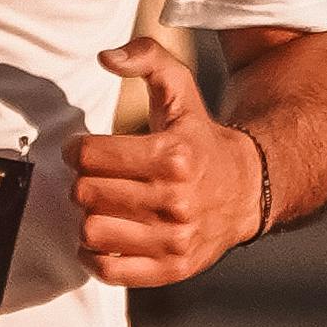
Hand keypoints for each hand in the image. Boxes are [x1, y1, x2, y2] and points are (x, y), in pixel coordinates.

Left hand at [74, 25, 258, 286]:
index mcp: (173, 155)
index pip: (88, 155)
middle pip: (85, 193)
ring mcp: (174, 238)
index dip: (76, 149)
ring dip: (88, 217)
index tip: (84, 149)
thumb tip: (106, 57)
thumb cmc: (201, 137)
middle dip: (82, 181)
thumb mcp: (181, 90)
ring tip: (103, 205)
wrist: (249, 189)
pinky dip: (94, 255)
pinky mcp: (172, 268)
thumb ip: (147, 58)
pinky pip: (108, 269)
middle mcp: (175, 199)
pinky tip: (103, 236)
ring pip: (91, 231)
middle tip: (96, 177)